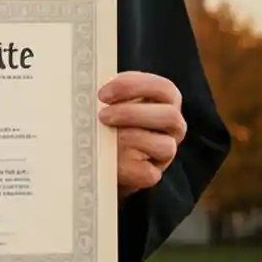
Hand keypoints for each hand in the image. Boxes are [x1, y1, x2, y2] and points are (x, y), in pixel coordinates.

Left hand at [98, 71, 186, 200]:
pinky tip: (106, 159)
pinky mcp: (154, 173)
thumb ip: (109, 94)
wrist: (101, 157)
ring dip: (130, 139)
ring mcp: (167, 151)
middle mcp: (173, 125)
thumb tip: (88, 89)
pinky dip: (125, 165)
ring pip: (165, 146)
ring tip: (102, 137)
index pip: (163, 88)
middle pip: (169, 116)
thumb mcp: (111, 101)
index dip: (134, 87)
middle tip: (102, 115)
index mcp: (166, 100)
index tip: (102, 93)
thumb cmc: (108, 119)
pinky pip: (148, 173)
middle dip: (132, 113)